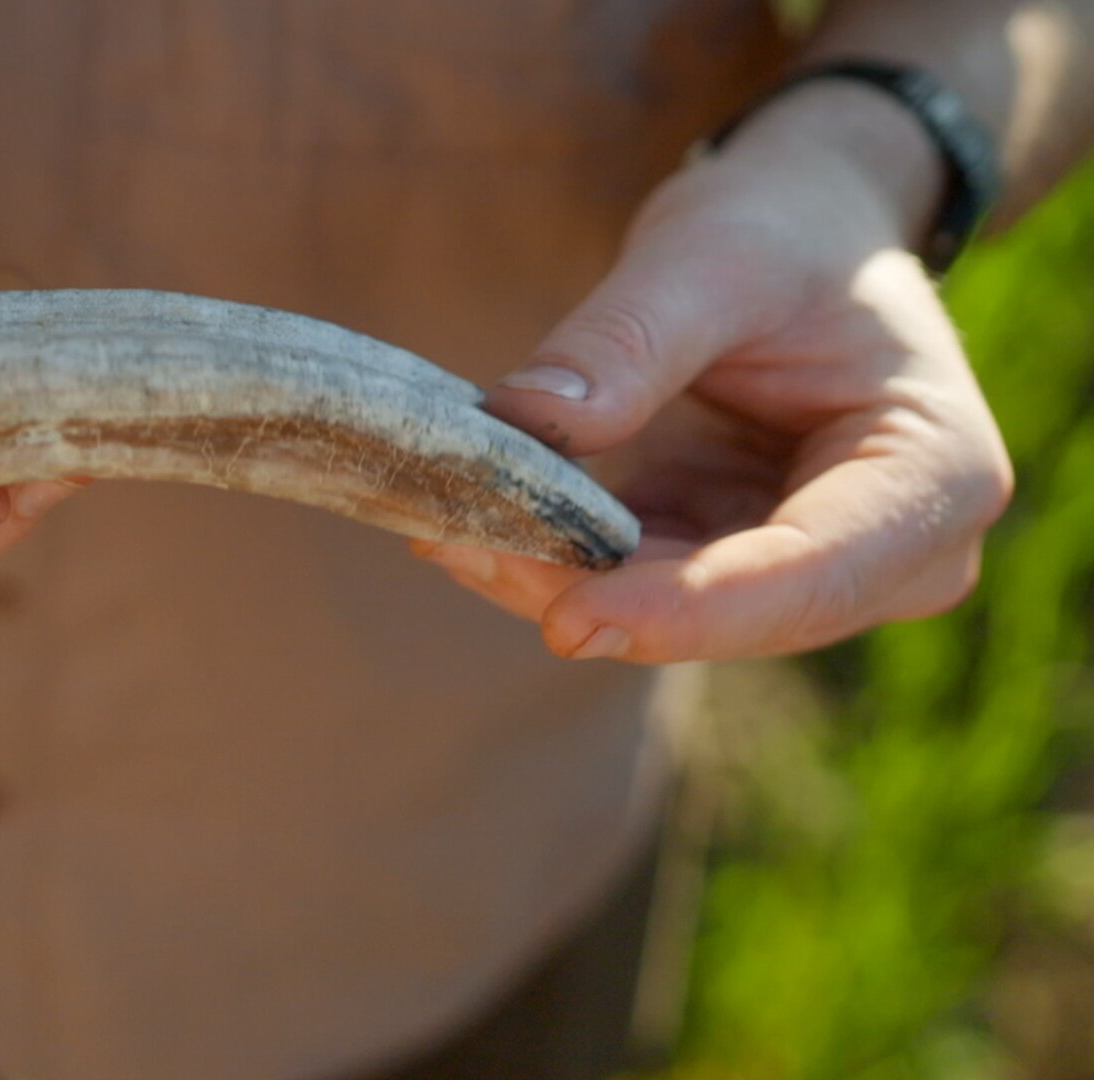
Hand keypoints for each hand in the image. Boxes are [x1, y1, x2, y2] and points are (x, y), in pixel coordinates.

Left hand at [415, 92, 1012, 662]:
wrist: (799, 228)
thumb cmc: (784, 229)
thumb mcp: (714, 256)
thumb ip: (630, 339)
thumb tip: (525, 423)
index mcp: (933, 476)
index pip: (808, 575)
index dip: (684, 610)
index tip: (568, 619)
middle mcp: (890, 552)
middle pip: (730, 611)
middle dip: (589, 590)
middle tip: (456, 545)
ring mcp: (808, 567)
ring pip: (667, 610)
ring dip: (552, 578)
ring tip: (441, 525)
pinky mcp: (730, 560)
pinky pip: (635, 582)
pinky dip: (550, 556)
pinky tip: (461, 522)